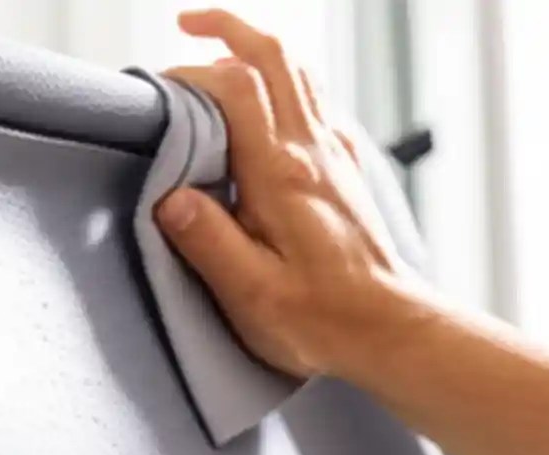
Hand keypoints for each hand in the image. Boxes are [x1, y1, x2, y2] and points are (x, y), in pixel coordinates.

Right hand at [155, 9, 434, 379]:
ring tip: (219, 52)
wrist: (389, 330)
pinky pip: (316, 102)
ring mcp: (335, 154)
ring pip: (300, 71)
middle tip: (187, 23)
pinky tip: (265, 106)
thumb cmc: (321, 320)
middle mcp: (312, 150)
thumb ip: (207, 240)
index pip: (236, 87)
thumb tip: (169, 197)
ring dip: (258, 48)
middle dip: (229, 26)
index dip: (192, 72)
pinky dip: (285, 84)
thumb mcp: (251, 294)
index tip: (159, 91)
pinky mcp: (346, 168)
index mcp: (281, 174)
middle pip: (276, 55)